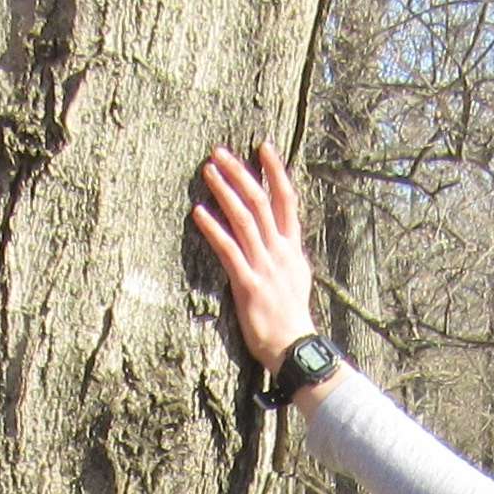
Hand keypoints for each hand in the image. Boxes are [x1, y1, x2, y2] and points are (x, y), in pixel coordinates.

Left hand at [188, 145, 319, 373]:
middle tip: (219, 152)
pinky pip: (229, 251)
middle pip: (260, 201)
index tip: (262, 146)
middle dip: (240, 173)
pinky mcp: (248, 285)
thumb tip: (277, 235)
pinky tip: (198, 213)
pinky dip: (213, 229)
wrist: (294, 347)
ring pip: (244, 219)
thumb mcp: (295, 278)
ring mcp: (265, 267)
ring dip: (224, 192)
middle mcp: (280, 252)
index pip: (286, 200)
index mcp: (292, 248)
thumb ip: (284, 253)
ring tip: (207, 171)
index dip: (275, 171)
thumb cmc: (290, 317)